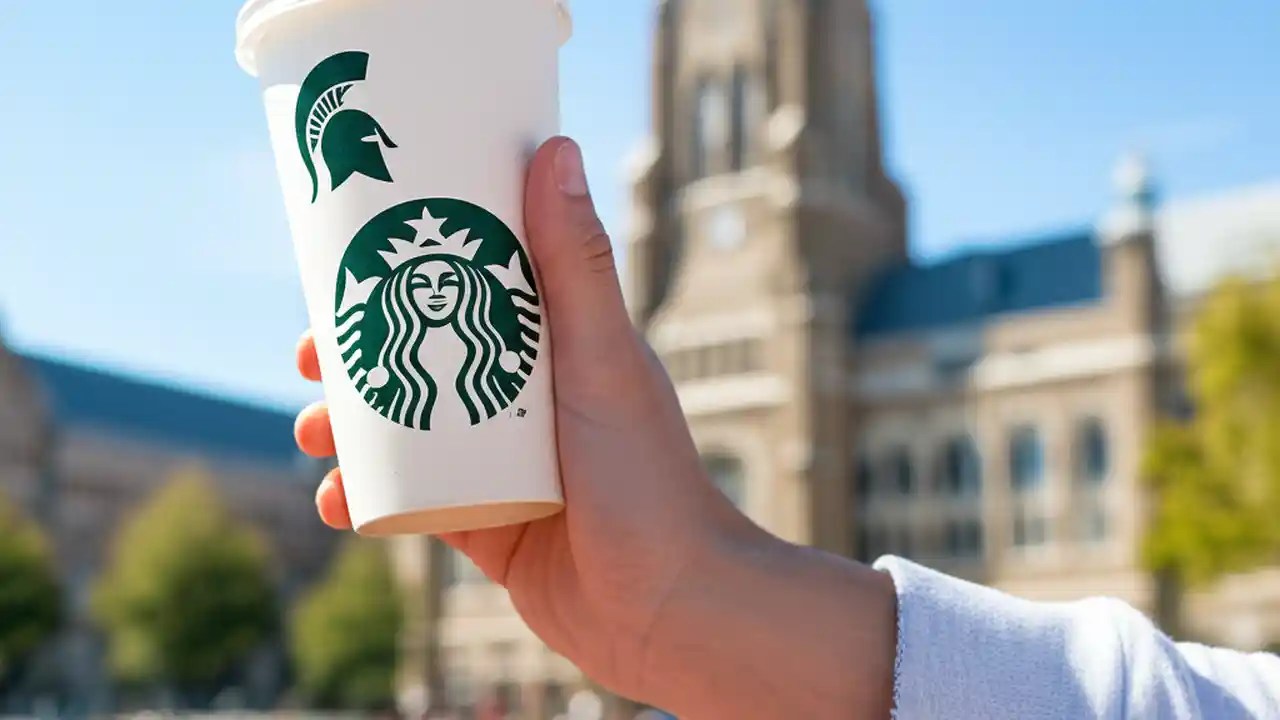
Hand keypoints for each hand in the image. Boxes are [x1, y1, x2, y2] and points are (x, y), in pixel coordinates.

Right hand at [295, 137, 897, 718]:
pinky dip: (367, 497)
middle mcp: (527, 399)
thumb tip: (554, 148)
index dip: (409, 270)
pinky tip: (339, 501)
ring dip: (348, 426)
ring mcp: (502, 464)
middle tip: (312, 354)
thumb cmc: (648, 477)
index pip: (471, 288)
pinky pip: (410, 501)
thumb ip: (575, 262)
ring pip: (405, 429)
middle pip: (423, 355)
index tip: (352, 259)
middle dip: (358, 353)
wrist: (667, 607)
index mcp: (556, 349)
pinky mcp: (486, 525)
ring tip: (313, 435)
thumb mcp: (601, 358)